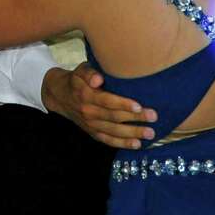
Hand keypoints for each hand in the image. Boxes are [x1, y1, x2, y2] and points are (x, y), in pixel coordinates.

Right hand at [42, 64, 157, 149]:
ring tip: (150, 133)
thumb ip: (89, 73)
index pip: (107, 101)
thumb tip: (98, 79)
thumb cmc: (77, 79)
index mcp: (86, 95)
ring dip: (132, 133)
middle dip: (135, 118)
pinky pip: (108, 140)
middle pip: (114, 117)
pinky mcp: (93, 133)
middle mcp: (88, 112)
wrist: (60, 95)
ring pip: (113, 131)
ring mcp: (90, 125)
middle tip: (153, 117)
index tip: (139, 105)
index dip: (123, 104)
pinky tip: (137, 144)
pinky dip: (122, 143)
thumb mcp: (81, 70)